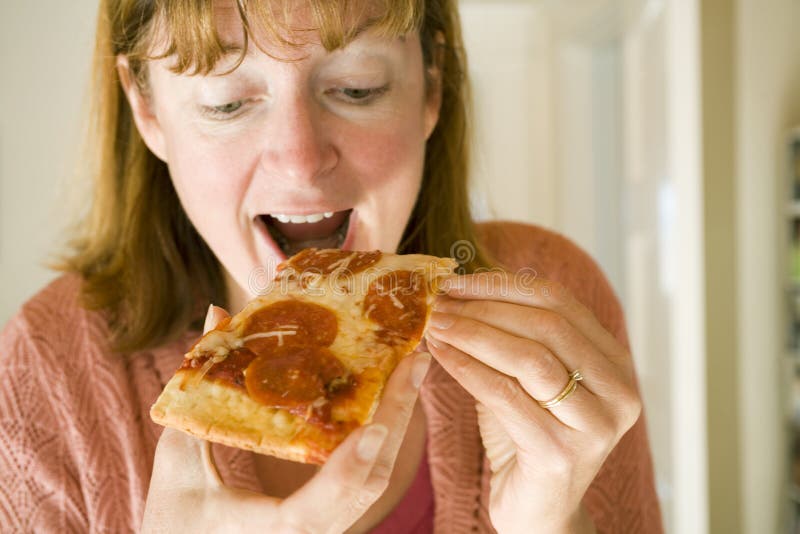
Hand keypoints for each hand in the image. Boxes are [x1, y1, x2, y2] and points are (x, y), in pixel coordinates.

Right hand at [141, 305, 431, 533]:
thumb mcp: (177, 471)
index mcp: (270, 532)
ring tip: (409, 370)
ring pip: (373, 483)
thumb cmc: (173, 527)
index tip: (376, 429)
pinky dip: (380, 438)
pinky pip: (363, 480)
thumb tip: (218, 317)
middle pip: (366, 486)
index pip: (315, 510)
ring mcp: (324, 530)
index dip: (347, 471)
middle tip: (414, 361)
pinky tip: (388, 399)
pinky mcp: (329, 519)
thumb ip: (197, 398)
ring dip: (396, 423)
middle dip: (396, 421)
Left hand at [425, 272, 640, 533]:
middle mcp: (618, 391)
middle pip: (548, 326)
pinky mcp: (562, 454)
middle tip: (439, 303)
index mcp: (614, 363)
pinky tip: (440, 356)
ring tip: (435, 325)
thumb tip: (460, 289)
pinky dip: (468, 369)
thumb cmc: (528, 438)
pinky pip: (506, 397)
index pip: (561, 302)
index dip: (504, 285)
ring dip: (474, 335)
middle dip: (485, 308)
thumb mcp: (527, 379)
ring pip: (530, 359)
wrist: (538, 511)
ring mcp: (595, 425)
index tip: (456, 280)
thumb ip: (512, 337)